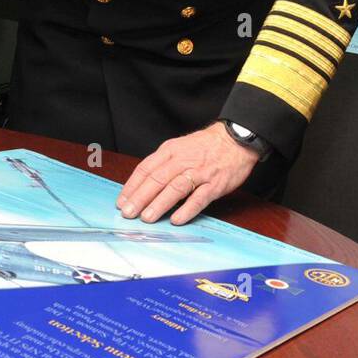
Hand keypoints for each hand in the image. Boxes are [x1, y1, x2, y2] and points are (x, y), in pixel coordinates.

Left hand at [116, 122, 259, 225]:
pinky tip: (176, 219)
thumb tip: (143, 187)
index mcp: (171, 150)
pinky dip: (187, 209)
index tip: (122, 201)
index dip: (132, 186)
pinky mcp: (215, 183)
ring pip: (175, 188)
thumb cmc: (206, 146)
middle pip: (157, 179)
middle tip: (128, 213)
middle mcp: (183, 160)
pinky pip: (199, 198)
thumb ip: (163, 164)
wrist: (236, 138)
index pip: (146, 168)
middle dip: (140, 198)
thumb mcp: (180, 147)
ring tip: (147, 218)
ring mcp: (200, 172)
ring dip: (159, 204)